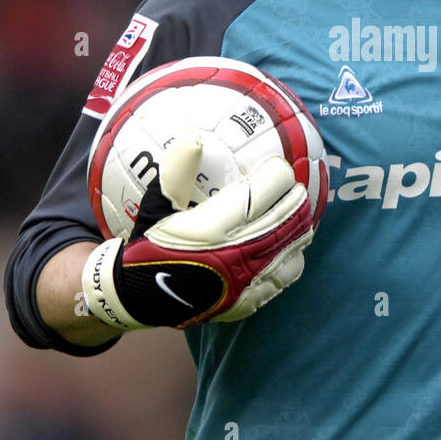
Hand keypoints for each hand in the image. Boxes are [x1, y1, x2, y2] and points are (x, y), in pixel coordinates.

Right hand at [82, 135, 313, 330]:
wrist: (140, 299)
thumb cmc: (148, 246)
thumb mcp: (157, 206)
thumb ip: (177, 172)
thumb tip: (193, 138)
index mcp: (216, 227)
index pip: (264, 192)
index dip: (278, 176)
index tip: (278, 167)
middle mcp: (238, 254)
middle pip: (286, 218)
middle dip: (296, 199)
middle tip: (297, 188)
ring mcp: (246, 281)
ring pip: (292, 248)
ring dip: (298, 228)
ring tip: (300, 215)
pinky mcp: (249, 302)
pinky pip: (284, 277)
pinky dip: (291, 259)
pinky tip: (288, 250)